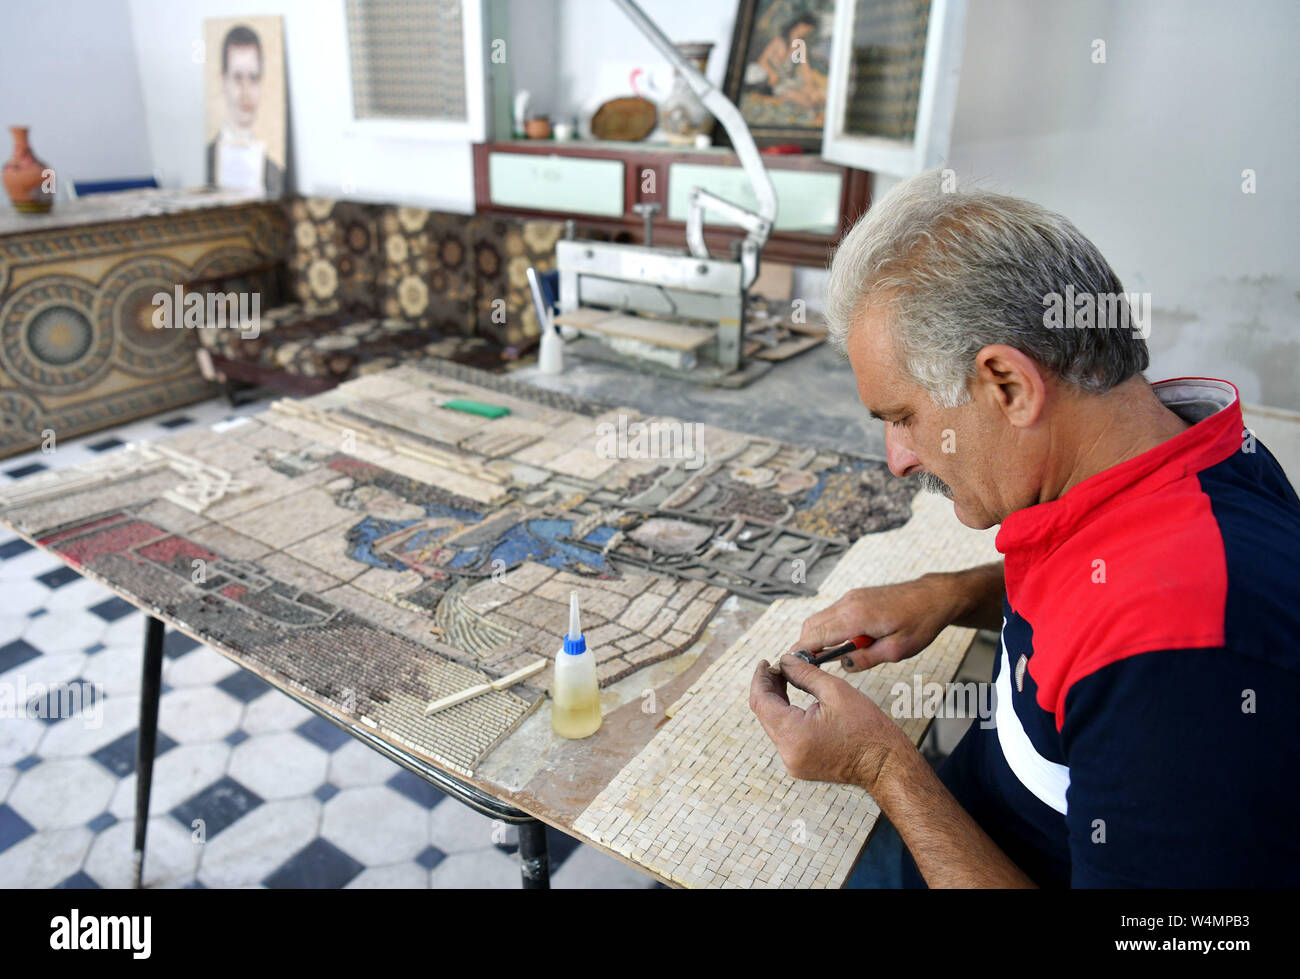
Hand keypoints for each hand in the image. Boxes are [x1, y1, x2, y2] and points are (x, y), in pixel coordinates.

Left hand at [749, 654, 914, 792]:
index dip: (760, 678)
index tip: (766, 662)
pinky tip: (793, 700)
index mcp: (794, 735)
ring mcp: (793, 763)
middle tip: (779, 666)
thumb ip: (803, 673)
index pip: (761, 702)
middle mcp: (788, 754)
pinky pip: (784, 736)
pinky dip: (786, 716)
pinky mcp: (800, 765)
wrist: (886, 764)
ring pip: (773, 724)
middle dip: (768, 687)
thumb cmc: (868, 729)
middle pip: (764, 714)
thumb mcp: (835, 691)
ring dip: (776, 701)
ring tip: (787, 678)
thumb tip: (784, 661)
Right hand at [789, 575, 958, 672]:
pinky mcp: (856, 596)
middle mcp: (848, 603)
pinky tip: (839, 644)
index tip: (789, 665)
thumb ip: (866, 659)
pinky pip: (832, 613)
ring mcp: (851, 597)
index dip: (801, 651)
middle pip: (812, 625)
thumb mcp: (896, 651)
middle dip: (805, 646)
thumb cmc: (920, 623)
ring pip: (820, 618)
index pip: (816, 636)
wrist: (934, 596)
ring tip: (824, 659)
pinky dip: (827, 629)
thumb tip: (843, 665)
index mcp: (856, 617)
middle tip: (804, 667)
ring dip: (816, 637)